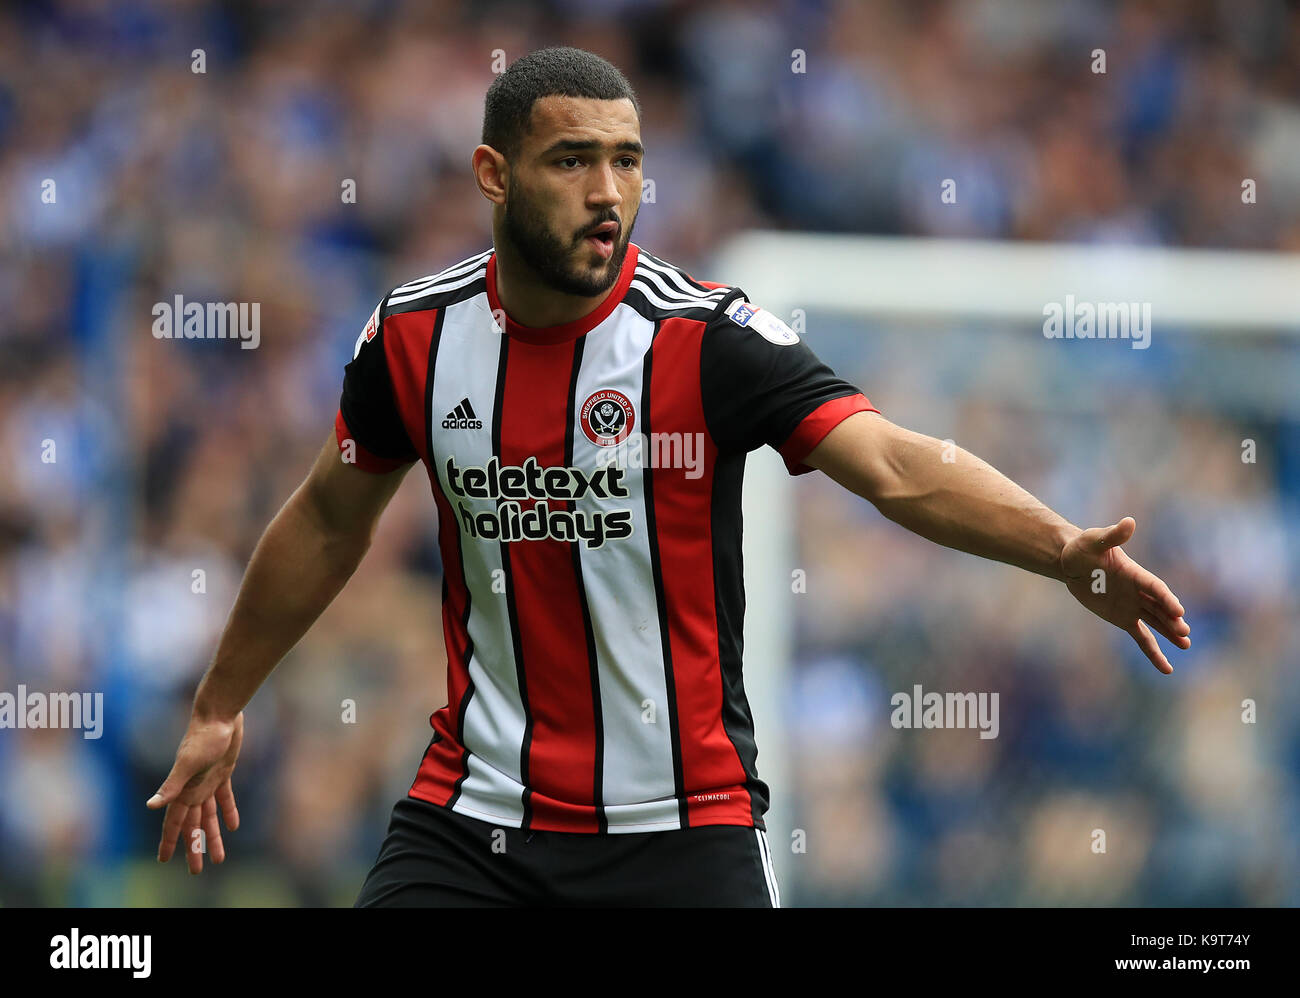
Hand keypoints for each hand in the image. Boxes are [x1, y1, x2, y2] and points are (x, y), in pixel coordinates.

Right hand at [147, 711, 242, 872]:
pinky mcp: (223, 771)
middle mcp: (193, 789)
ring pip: (209, 816)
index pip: (174, 823)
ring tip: (219, 858)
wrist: (220, 714)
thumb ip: (171, 786)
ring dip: (214, 835)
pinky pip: (225, 797)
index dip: (169, 842)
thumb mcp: (188, 763)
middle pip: (193, 825)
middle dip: (194, 848)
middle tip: (197, 870)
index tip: (164, 861)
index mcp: (183, 790)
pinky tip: (233, 826)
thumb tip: (151, 806)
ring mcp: (208, 781)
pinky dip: (229, 811)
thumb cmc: (203, 737)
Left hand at [1059, 517, 1189, 674]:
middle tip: (1184, 632)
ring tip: (1186, 644)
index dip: (1166, 599)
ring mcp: (1133, 606)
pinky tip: (1167, 668)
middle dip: (1172, 620)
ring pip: (1156, 623)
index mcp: (1135, 574)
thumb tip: (1128, 522)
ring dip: (1170, 634)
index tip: (1178, 612)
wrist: (1071, 563)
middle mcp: (1139, 592)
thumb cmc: (1082, 548)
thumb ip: (1112, 535)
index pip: (1155, 588)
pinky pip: (1142, 638)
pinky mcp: (1124, 619)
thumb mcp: (1094, 540)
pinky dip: (1153, 652)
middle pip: (1160, 607)